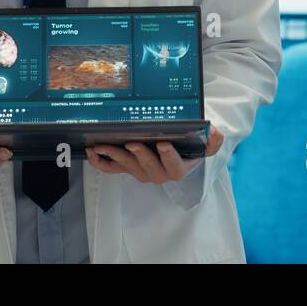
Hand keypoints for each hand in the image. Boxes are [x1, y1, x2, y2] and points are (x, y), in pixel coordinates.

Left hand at [86, 126, 223, 183]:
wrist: (179, 149)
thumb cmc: (191, 145)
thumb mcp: (208, 141)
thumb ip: (213, 139)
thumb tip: (214, 132)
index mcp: (178, 168)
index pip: (175, 167)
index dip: (169, 156)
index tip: (163, 144)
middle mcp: (159, 173)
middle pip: (148, 168)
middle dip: (140, 155)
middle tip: (132, 143)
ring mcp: (141, 171)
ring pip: (128, 167)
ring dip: (115, 156)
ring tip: (103, 145)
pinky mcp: (127, 167)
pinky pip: (112, 168)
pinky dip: (100, 162)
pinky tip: (92, 152)